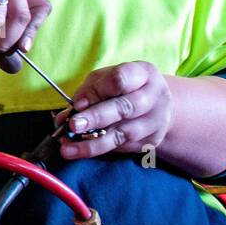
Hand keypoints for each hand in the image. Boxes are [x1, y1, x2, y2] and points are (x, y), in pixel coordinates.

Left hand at [58, 61, 173, 158]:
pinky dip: (98, 149)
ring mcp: (156, 120)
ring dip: (93, 143)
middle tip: (73, 126)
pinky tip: (79, 151)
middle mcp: (155, 96)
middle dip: (96, 118)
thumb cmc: (124, 88)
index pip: (121, 79)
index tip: (78, 104)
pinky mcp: (152, 140)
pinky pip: (122, 147)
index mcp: (143, 73)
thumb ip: (88, 92)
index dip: (97, 91)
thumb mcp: (105, 79)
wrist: (156, 106)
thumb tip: (70, 112)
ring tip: (69, 149)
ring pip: (123, 134)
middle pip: (124, 108)